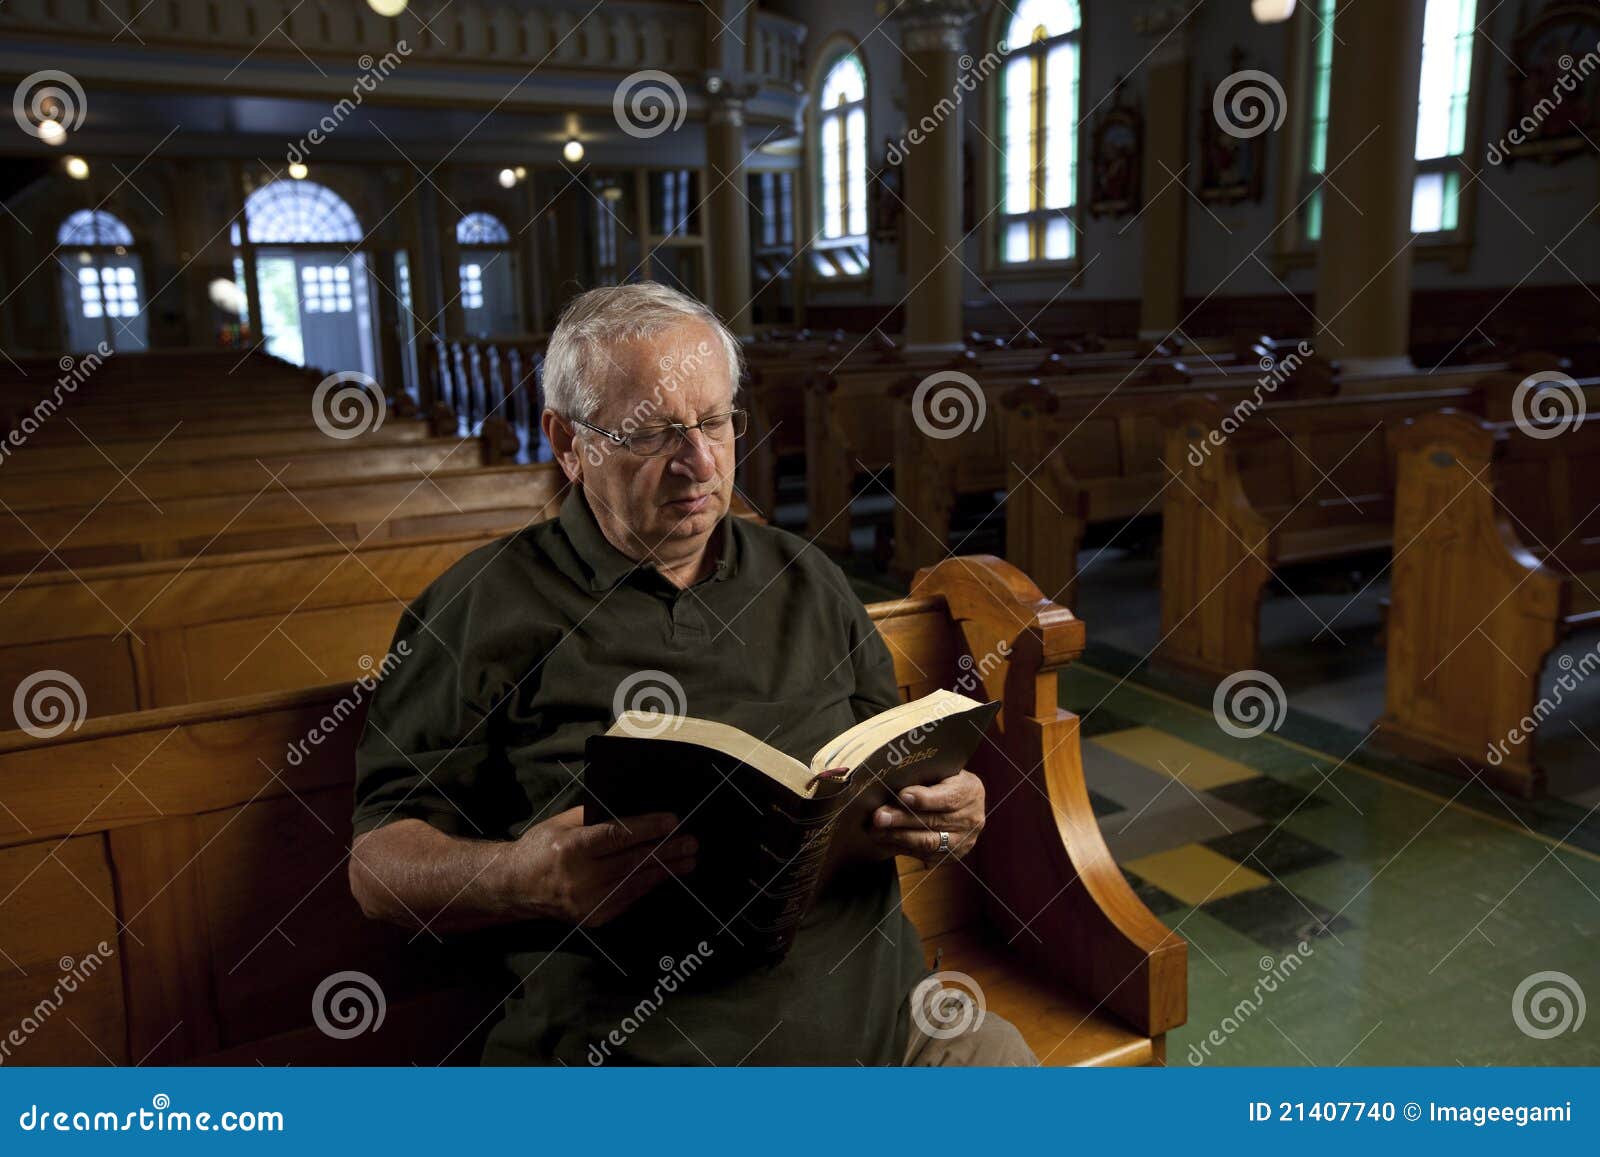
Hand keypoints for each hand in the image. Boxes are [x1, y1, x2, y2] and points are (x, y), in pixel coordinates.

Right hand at [511, 807, 696, 926]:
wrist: (515, 888)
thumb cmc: (540, 848)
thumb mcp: (561, 823)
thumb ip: (594, 816)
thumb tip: (634, 809)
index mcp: (570, 849)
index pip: (618, 836)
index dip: (648, 828)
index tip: (673, 821)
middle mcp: (580, 878)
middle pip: (633, 861)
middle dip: (667, 851)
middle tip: (692, 842)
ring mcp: (588, 902)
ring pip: (636, 883)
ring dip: (666, 870)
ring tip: (689, 859)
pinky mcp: (594, 918)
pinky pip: (629, 899)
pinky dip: (649, 885)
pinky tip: (666, 874)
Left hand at [869, 769, 984, 864]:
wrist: (959, 801)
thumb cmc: (942, 780)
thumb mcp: (938, 771)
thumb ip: (921, 777)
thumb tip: (891, 781)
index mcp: (969, 791)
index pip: (947, 798)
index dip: (923, 799)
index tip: (901, 796)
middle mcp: (971, 818)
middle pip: (933, 821)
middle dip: (902, 819)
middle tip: (878, 816)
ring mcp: (964, 841)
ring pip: (928, 842)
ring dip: (898, 837)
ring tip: (876, 831)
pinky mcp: (952, 856)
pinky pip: (924, 855)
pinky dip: (901, 848)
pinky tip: (884, 840)